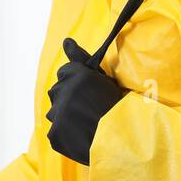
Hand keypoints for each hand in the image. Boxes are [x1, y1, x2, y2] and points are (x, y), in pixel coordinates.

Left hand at [46, 38, 124, 164]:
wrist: (125, 140)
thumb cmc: (117, 106)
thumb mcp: (102, 77)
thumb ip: (80, 58)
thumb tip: (65, 40)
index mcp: (76, 75)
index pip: (65, 72)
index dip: (78, 83)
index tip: (90, 92)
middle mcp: (63, 93)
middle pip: (57, 91)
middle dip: (69, 97)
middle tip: (89, 109)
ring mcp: (57, 115)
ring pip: (55, 112)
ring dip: (66, 116)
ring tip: (86, 123)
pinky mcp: (54, 135)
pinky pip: (55, 132)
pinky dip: (66, 135)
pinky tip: (83, 136)